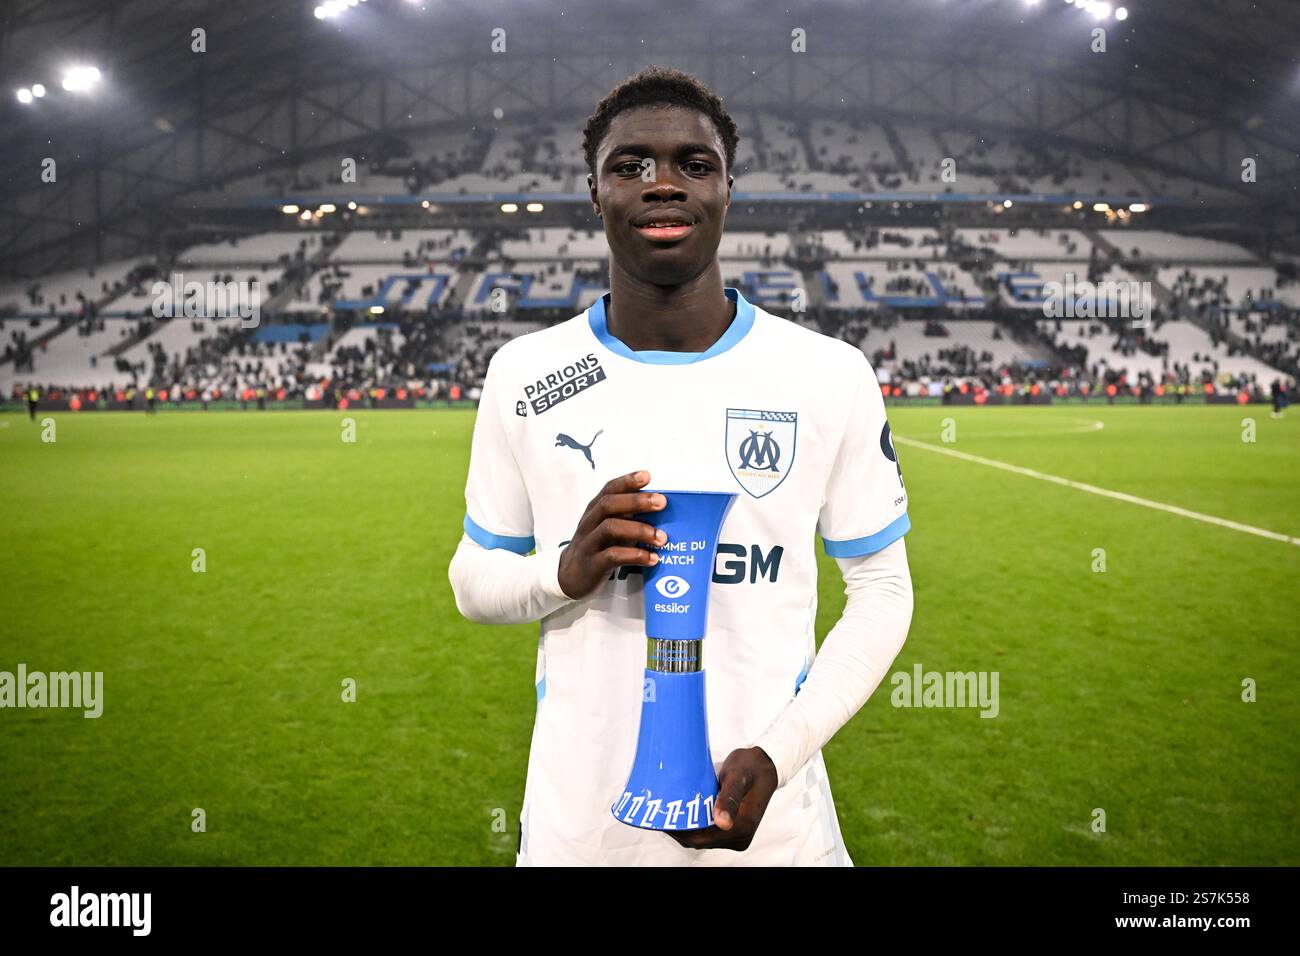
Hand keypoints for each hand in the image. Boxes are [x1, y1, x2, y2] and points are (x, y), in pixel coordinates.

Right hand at [556, 470, 666, 599]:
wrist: (570, 577)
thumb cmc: (597, 549)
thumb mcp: (610, 530)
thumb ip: (628, 518)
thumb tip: (660, 510)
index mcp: (595, 511)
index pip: (609, 490)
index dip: (627, 481)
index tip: (646, 476)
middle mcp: (589, 524)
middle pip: (609, 505)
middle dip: (636, 501)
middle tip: (661, 503)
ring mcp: (589, 544)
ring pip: (610, 528)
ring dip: (639, 530)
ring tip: (661, 538)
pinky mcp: (592, 565)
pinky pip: (613, 556)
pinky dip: (635, 556)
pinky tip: (651, 558)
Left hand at [666, 747, 778, 851]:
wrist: (765, 766)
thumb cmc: (750, 767)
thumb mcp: (737, 777)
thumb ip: (729, 798)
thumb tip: (722, 822)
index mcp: (742, 827)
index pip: (702, 838)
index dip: (680, 831)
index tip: (663, 818)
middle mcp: (740, 836)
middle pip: (701, 840)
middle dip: (680, 829)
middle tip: (661, 811)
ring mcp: (737, 835)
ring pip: (703, 838)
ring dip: (687, 827)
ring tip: (670, 809)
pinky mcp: (733, 829)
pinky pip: (709, 833)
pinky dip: (695, 825)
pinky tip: (685, 811)